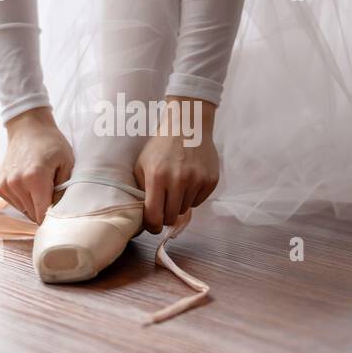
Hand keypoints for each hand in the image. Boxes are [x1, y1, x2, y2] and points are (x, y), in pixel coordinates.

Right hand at [0, 107, 73, 222]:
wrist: (28, 128)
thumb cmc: (51, 144)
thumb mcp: (67, 163)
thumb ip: (64, 190)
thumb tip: (59, 212)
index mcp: (35, 178)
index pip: (43, 214)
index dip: (52, 218)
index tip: (59, 216)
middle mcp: (17, 183)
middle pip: (33, 214)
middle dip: (44, 209)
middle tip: (51, 193)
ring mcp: (5, 185)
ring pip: (24, 210)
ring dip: (33, 204)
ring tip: (39, 186)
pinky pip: (14, 203)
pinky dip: (23, 199)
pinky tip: (28, 185)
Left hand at [134, 97, 219, 233]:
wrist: (187, 125)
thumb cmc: (161, 146)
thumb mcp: (142, 164)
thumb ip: (141, 189)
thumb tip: (144, 215)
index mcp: (157, 177)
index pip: (154, 216)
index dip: (152, 226)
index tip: (153, 226)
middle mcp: (178, 180)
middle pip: (171, 217)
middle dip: (165, 216)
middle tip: (164, 207)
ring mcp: (197, 180)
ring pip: (185, 209)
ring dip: (179, 203)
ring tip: (177, 185)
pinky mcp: (211, 180)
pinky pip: (199, 201)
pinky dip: (193, 196)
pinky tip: (189, 180)